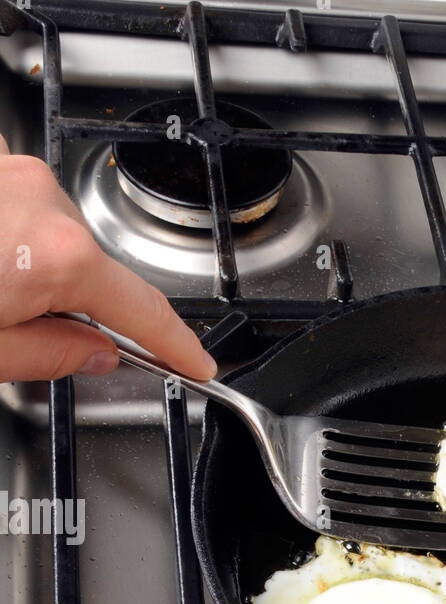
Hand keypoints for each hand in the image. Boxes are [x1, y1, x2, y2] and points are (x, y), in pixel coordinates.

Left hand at [0, 131, 215, 383]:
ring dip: (30, 260)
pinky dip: (8, 228)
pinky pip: (18, 199)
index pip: (142, 311)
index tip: (197, 362)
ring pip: (50, 231)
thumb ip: (49, 354)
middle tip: (20, 326)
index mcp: (56, 258)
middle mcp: (43, 201)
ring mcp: (11, 169)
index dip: (175, 345)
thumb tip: (91, 353)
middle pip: (88, 267)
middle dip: (68, 297)